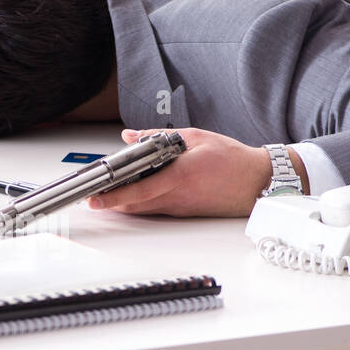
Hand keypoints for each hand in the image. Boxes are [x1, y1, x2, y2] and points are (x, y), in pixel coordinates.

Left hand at [86, 128, 306, 217]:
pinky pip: (156, 210)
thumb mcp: (194, 137)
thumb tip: (130, 136)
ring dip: (123, 206)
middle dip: (111, 203)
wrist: (259, 182)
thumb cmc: (232, 159)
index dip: (114, 197)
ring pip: (144, 210)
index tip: (95, 198)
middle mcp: (178, 196)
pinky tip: (130, 198)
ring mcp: (181, 208)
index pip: (139, 189)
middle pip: (135, 205)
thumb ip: (157, 138)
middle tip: (91, 197)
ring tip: (104, 196)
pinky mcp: (185, 213)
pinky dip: (139, 205)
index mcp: (180, 175)